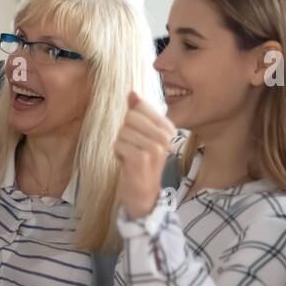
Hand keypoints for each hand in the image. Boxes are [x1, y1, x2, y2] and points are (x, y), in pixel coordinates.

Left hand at [113, 91, 174, 219]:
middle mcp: (165, 137)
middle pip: (130, 117)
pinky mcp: (142, 158)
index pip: (139, 107)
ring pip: (122, 131)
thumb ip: (137, 112)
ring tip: (131, 157)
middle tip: (133, 148)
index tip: (140, 138)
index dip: (132, 122)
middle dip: (125, 133)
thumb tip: (132, 92)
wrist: (142, 193)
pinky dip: (118, 154)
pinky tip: (127, 163)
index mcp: (168, 127)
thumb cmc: (140, 161)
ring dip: (121, 145)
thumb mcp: (141, 134)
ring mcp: (155, 148)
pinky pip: (118, 144)